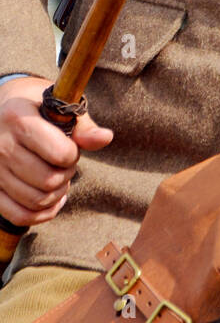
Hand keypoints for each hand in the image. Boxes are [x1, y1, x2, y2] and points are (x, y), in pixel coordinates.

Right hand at [0, 76, 112, 226]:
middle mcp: (0, 145)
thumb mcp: (60, 108)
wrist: (3, 111)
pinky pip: (20, 215)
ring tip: (57, 177)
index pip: (59, 153)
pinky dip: (42, 213)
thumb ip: (83, 126)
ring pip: (36, 201)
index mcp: (18, 118)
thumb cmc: (37, 109)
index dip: (73, 154)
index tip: (70, 146)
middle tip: (64, 164)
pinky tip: (51, 199)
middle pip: (48, 181)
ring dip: (56, 194)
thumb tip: (106, 137)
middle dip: (66, 175)